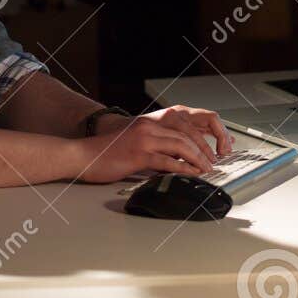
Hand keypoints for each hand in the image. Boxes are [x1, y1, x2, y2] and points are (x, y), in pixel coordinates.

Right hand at [69, 105, 233, 183]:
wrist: (84, 155)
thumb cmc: (107, 154)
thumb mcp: (135, 144)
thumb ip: (155, 147)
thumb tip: (178, 159)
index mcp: (149, 123)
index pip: (183, 126)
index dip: (200, 138)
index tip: (211, 150)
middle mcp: (148, 126)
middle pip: (186, 134)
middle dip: (204, 149)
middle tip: (214, 162)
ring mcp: (143, 139)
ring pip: (180, 145)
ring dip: (198, 159)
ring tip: (207, 169)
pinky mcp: (138, 154)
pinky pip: (167, 161)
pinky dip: (183, 168)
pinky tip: (191, 174)